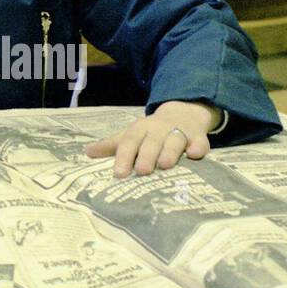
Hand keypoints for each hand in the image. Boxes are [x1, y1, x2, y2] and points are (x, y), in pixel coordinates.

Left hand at [85, 100, 220, 177]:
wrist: (183, 113)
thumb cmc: (152, 132)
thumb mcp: (132, 135)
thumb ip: (112, 145)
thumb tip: (87, 152)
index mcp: (140, 129)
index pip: (129, 141)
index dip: (123, 156)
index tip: (119, 173)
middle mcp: (159, 129)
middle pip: (151, 141)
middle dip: (146, 155)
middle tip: (142, 171)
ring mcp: (179, 132)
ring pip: (174, 140)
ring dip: (170, 151)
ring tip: (165, 165)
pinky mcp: (198, 137)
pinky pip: (199, 142)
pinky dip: (198, 148)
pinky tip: (194, 155)